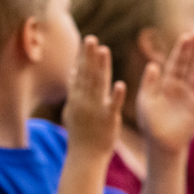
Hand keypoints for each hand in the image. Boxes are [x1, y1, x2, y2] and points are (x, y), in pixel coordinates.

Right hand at [63, 36, 124, 158]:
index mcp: (77, 98)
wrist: (85, 155)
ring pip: (99, 85)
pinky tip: (120, 84)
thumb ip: (75, 88)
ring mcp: (96, 109)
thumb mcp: (73, 108)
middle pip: (88, 74)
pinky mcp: (108, 120)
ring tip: (104, 51)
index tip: (87, 40)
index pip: (80, 73)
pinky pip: (113, 106)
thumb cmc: (81, 131)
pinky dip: (116, 95)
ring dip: (102, 68)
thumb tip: (73, 69)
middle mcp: (84, 101)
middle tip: (91, 38)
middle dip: (89, 56)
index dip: (83, 56)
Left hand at [136, 33, 193, 156]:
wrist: (161, 144)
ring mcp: (191, 96)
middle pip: (189, 65)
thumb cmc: (150, 123)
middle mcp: (181, 87)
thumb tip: (153, 65)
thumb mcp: (145, 101)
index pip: (176, 63)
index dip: (181, 50)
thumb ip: (149, 84)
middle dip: (193, 50)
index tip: (186, 35)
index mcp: (167, 84)